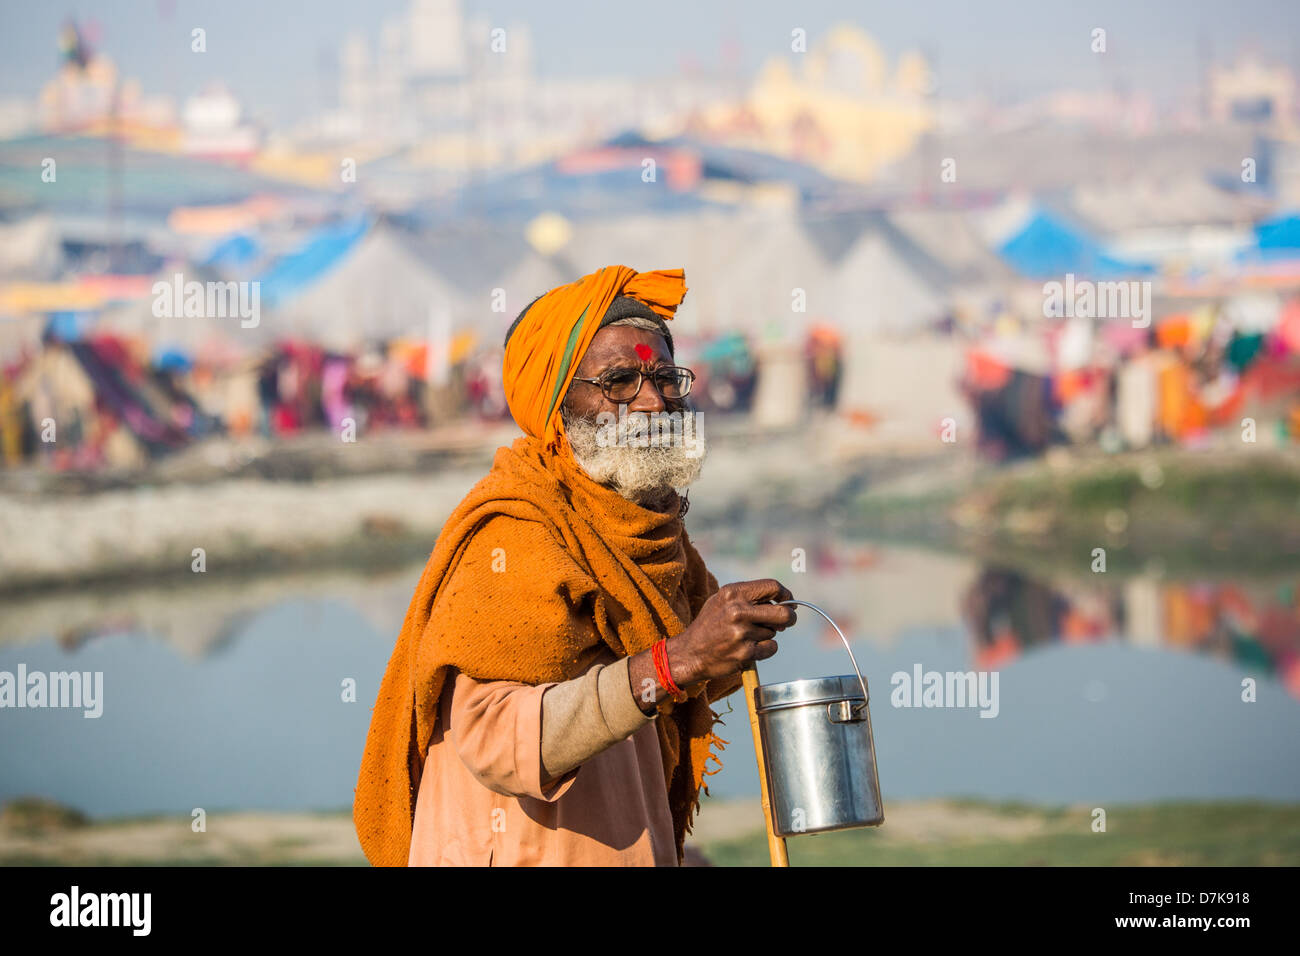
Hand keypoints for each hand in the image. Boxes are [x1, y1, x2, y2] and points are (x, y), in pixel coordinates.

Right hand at [668, 579, 796, 685]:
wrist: (690, 653)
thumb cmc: (710, 624)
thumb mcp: (722, 601)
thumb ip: (749, 597)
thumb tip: (783, 602)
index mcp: (733, 593)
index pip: (772, 587)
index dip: (786, 594)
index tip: (788, 602)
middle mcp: (737, 611)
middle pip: (783, 612)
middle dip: (790, 617)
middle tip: (786, 622)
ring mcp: (741, 633)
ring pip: (774, 632)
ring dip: (766, 635)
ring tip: (746, 636)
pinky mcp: (745, 653)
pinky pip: (771, 648)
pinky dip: (765, 649)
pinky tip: (749, 648)